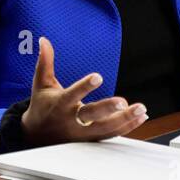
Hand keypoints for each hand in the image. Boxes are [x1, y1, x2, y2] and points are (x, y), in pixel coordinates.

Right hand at [20, 37, 146, 146]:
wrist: (37, 137)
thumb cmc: (41, 106)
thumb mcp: (41, 84)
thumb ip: (45, 62)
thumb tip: (44, 40)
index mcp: (60, 105)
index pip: (72, 95)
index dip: (85, 87)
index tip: (98, 77)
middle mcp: (72, 121)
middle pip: (92, 116)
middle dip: (108, 109)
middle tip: (124, 102)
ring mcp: (83, 133)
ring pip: (106, 128)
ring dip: (126, 120)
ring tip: (142, 109)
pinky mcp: (92, 140)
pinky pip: (112, 134)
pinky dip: (128, 127)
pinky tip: (142, 117)